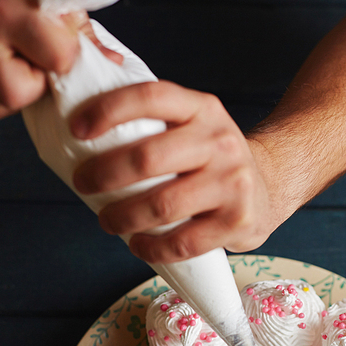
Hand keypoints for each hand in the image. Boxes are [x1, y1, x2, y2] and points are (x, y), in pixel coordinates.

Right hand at [0, 0, 120, 118]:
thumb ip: (81, 27)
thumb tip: (110, 61)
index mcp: (7, 10)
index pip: (59, 58)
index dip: (68, 52)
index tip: (62, 35)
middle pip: (18, 93)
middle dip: (37, 80)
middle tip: (37, 52)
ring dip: (17, 87)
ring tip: (18, 54)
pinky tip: (6, 62)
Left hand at [71, 80, 276, 262]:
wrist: (268, 186)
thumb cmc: (210, 159)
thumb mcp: (193, 125)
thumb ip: (154, 121)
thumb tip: (83, 132)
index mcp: (203, 108)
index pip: (152, 97)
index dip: (109, 110)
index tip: (77, 129)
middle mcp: (220, 141)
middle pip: (149, 157)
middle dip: (104, 175)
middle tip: (83, 185)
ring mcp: (232, 182)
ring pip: (162, 205)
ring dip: (123, 217)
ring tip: (107, 221)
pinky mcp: (237, 221)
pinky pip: (183, 242)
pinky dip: (152, 248)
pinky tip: (138, 244)